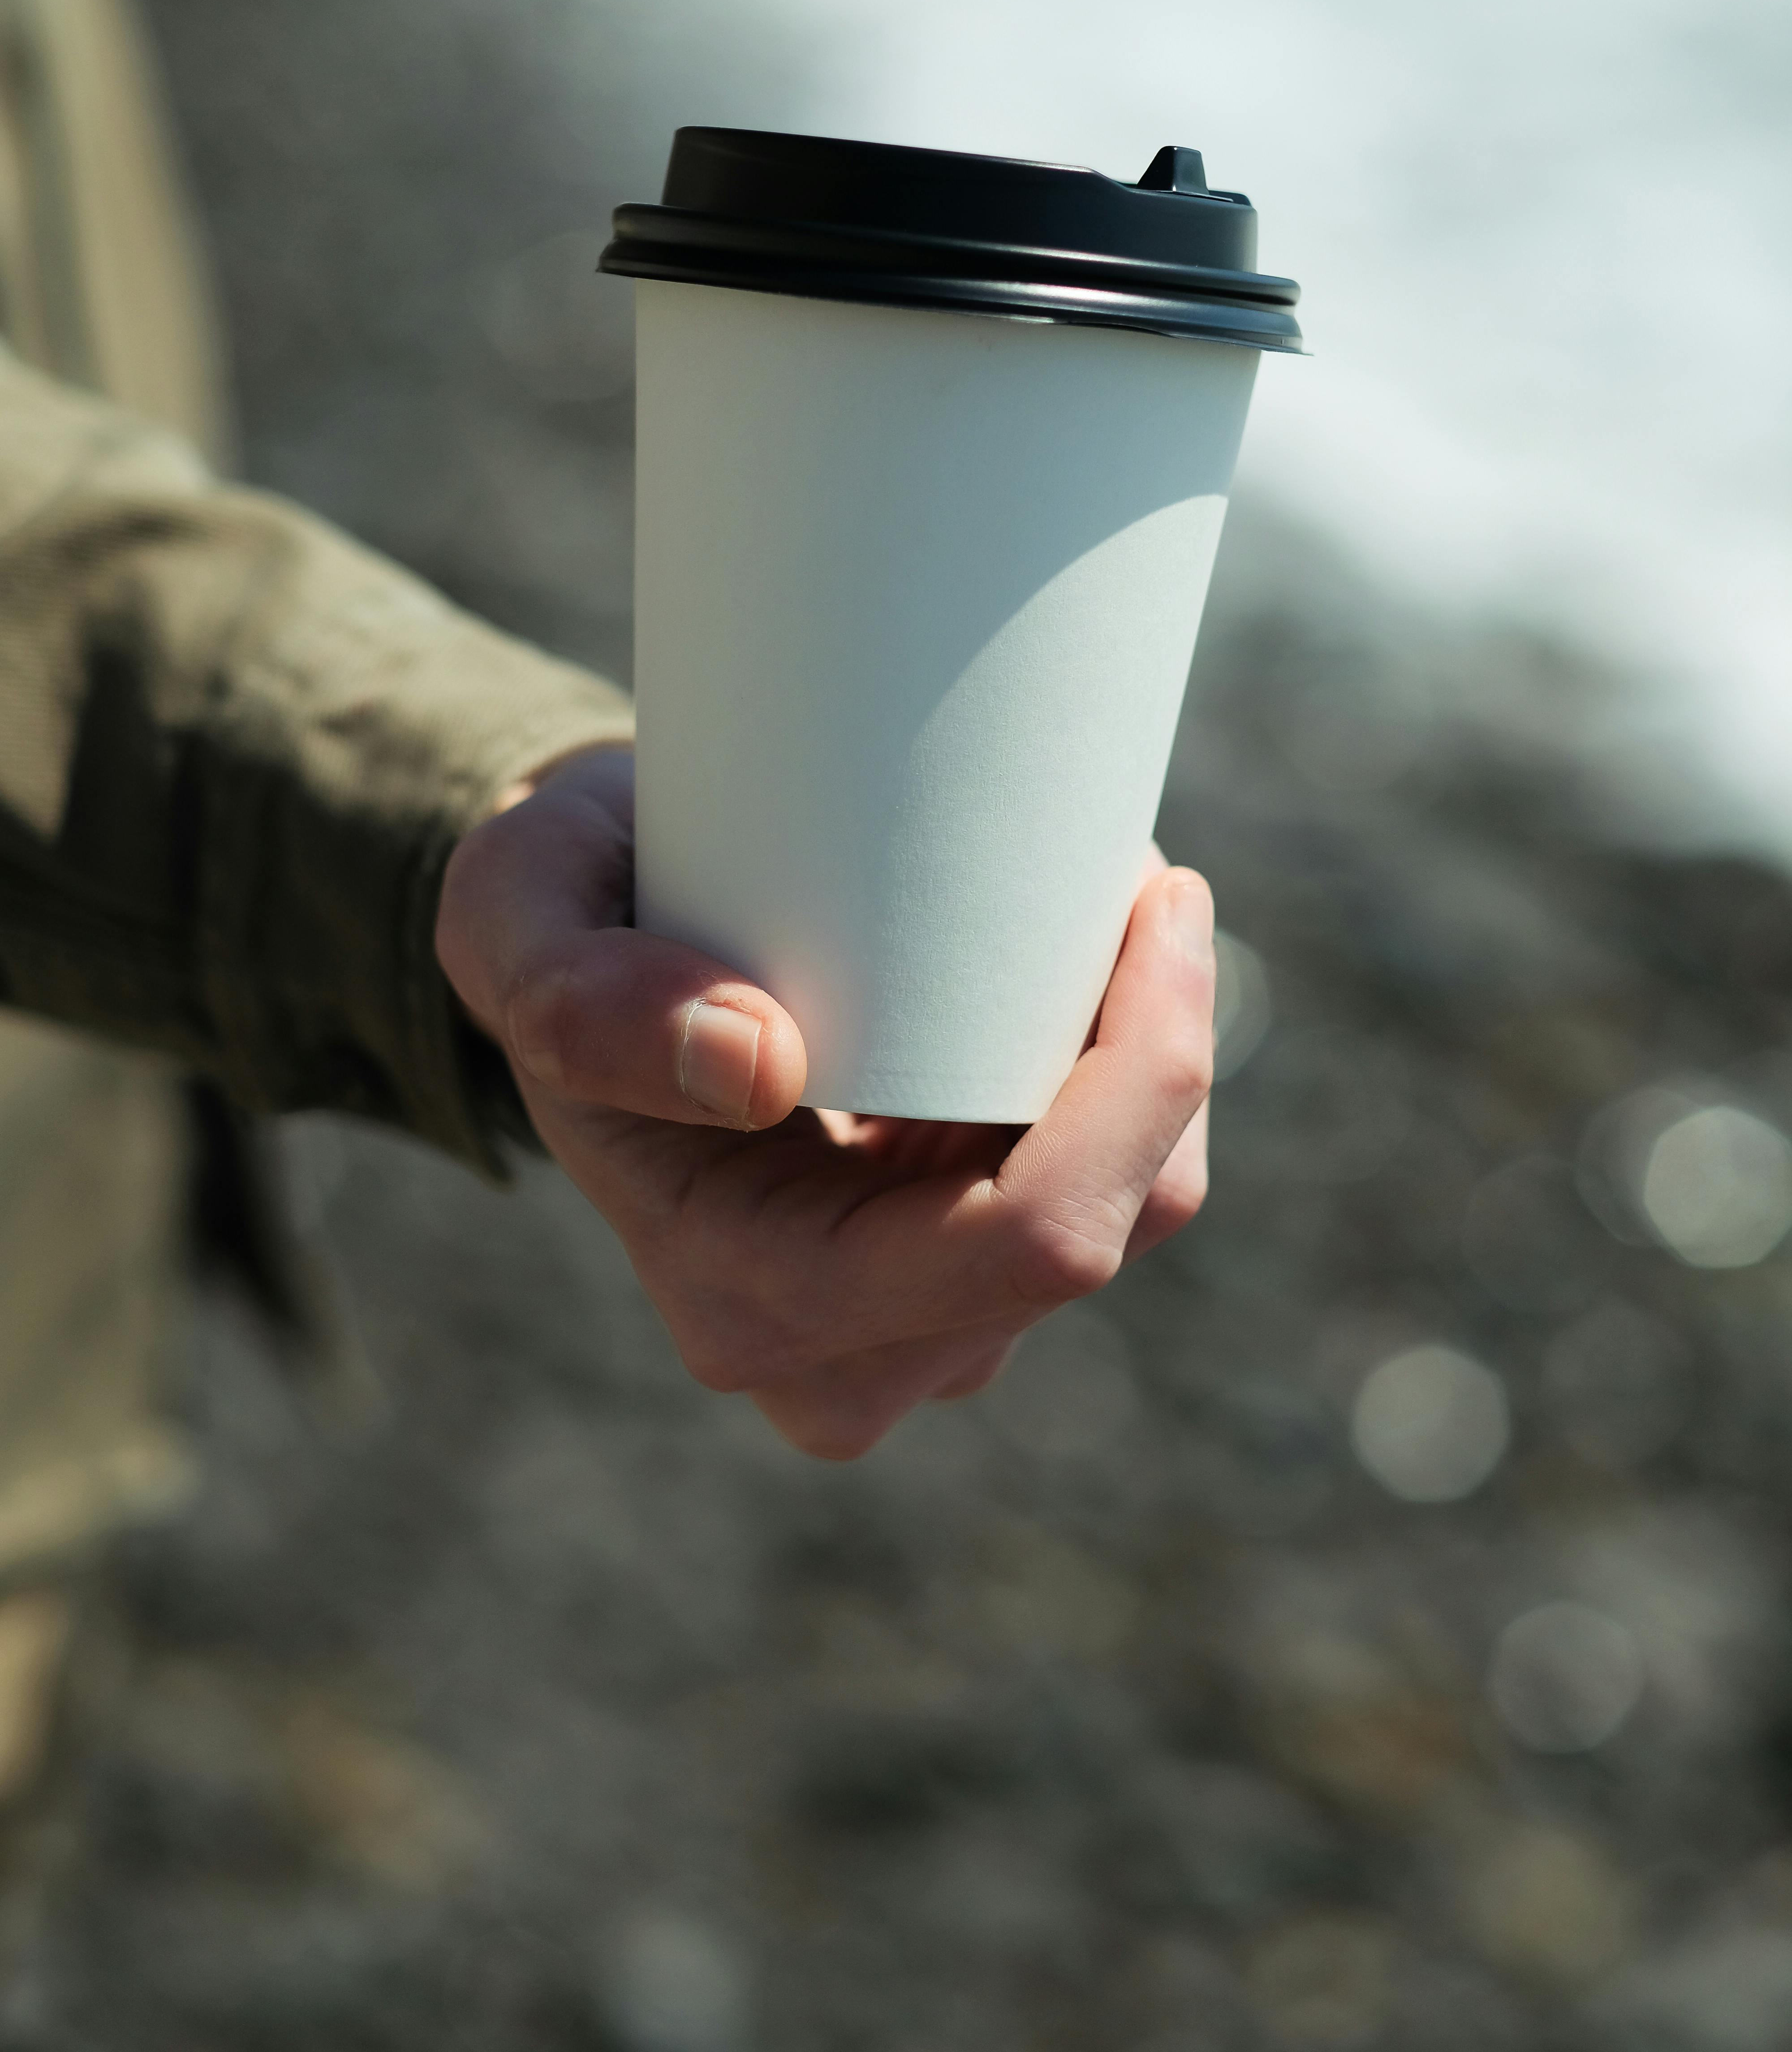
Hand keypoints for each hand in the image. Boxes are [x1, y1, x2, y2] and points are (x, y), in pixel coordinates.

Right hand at [437, 747, 1212, 1458]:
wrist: (577, 948)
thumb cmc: (555, 917)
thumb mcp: (517, 918)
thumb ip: (585, 1002)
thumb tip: (760, 1070)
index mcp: (752, 1298)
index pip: (1031, 1240)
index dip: (1138, 1081)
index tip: (1154, 891)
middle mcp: (847, 1353)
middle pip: (1112, 1222)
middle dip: (1159, 1041)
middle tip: (1124, 863)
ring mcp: (921, 1323)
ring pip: (1136, 1203)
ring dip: (1151, 1049)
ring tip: (1095, 893)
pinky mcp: (967, 1264)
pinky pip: (1117, 1182)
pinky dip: (1127, 1071)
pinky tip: (1081, 963)